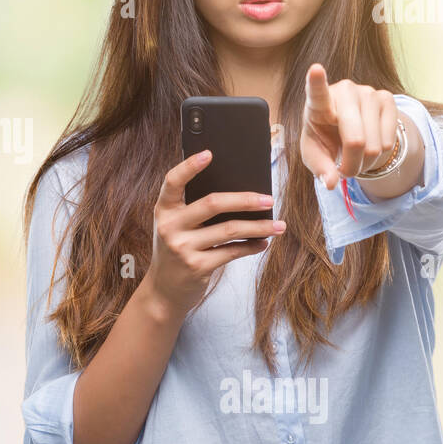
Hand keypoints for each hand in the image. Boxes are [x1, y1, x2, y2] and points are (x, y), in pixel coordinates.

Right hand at [145, 149, 284, 318]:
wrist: (163, 290)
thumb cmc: (176, 249)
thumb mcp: (175, 226)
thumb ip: (193, 209)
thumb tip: (240, 193)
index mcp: (163, 210)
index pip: (172, 181)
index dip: (189, 166)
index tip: (210, 153)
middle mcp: (170, 226)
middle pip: (212, 203)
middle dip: (246, 200)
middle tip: (269, 199)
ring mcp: (182, 247)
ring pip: (229, 229)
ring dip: (259, 227)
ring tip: (279, 225)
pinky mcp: (197, 266)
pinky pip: (232, 252)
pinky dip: (252, 246)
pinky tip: (263, 242)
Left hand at [301, 63, 397, 189]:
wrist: (347, 127)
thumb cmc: (324, 137)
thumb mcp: (315, 154)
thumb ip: (320, 168)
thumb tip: (331, 182)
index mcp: (318, 102)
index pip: (317, 91)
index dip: (316, 81)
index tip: (315, 69)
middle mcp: (344, 91)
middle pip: (355, 140)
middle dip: (351, 164)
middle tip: (345, 171)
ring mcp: (368, 92)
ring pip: (374, 145)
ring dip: (365, 163)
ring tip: (356, 157)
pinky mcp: (388, 99)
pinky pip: (389, 141)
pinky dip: (379, 155)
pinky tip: (370, 147)